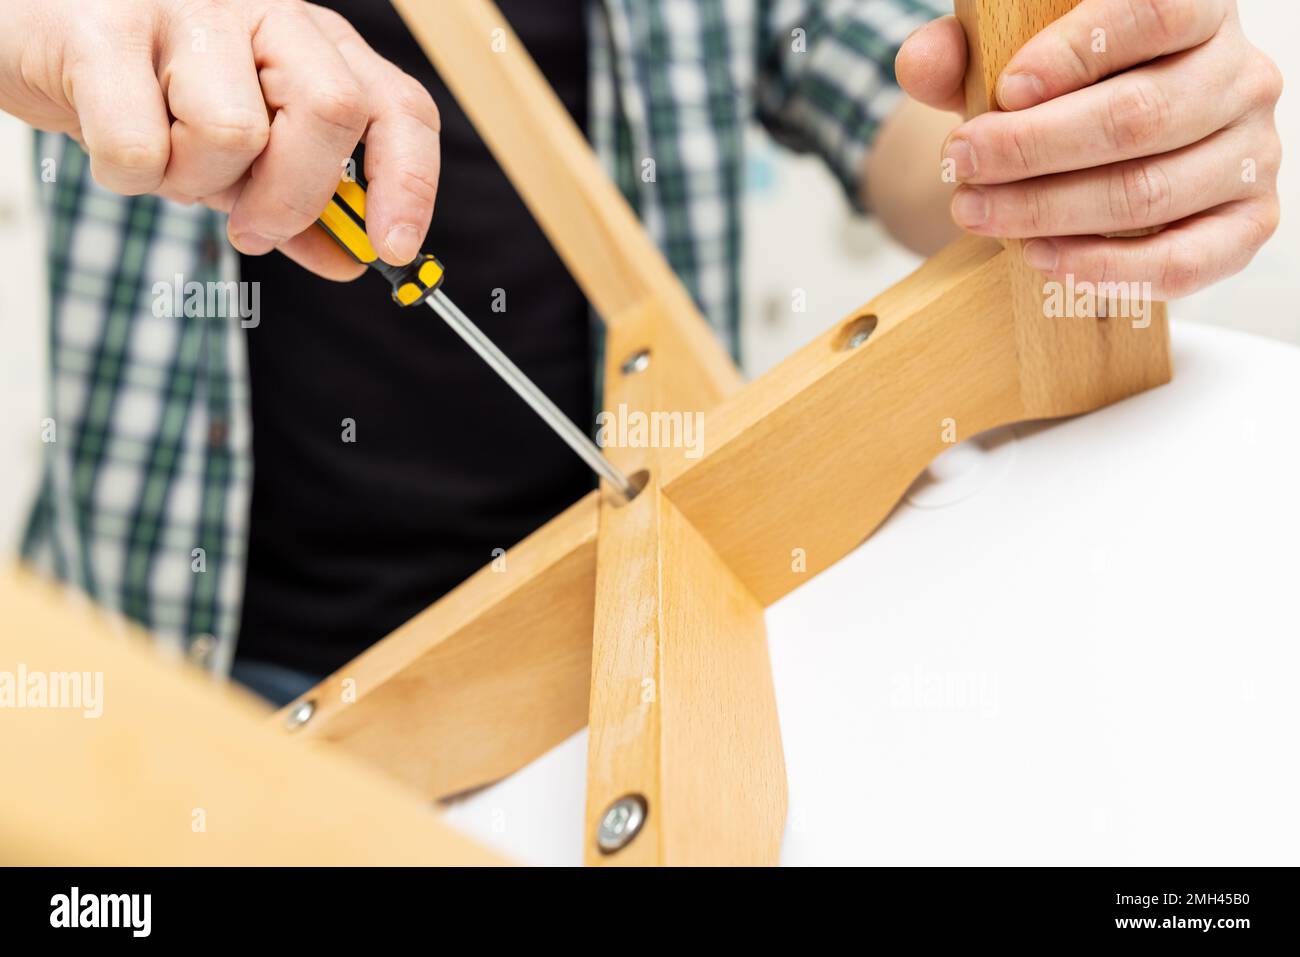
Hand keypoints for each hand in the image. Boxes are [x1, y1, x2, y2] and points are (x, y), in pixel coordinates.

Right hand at [0, 0, 440, 278]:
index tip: (395, 249)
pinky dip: (128, 176)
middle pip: (332, 110)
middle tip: (253, 228)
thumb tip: (351, 261)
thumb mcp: (238, 156)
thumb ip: (297, 207)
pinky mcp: (100, 27)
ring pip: (235, 133)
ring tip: (161, 157)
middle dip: (296, 195)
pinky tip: (109, 144)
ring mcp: (182, 8)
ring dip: (194, 183)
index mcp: (308, 38)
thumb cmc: (144, 91)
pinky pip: (143, 147)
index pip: (396, 105)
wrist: (28, 34)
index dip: (409, 181)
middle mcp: (259, 7)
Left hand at [895, 0, 1281, 298]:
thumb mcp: (1007, 63)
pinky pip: (1184, 261)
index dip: (1078, 52)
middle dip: (1034, 149)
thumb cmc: (1062, 95)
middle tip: (964, 166)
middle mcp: (1241, 77)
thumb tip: (920, 64)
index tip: (1006, 91)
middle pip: (1139, 116)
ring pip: (1149, 192)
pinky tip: (1044, 260)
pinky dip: (1106, 269)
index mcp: (1198, 10)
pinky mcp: (1245, 224)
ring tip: (980, 215)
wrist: (1096, 154)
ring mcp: (1253, 154)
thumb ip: (962, 54)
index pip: (1155, 12)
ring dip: (1050, 212)